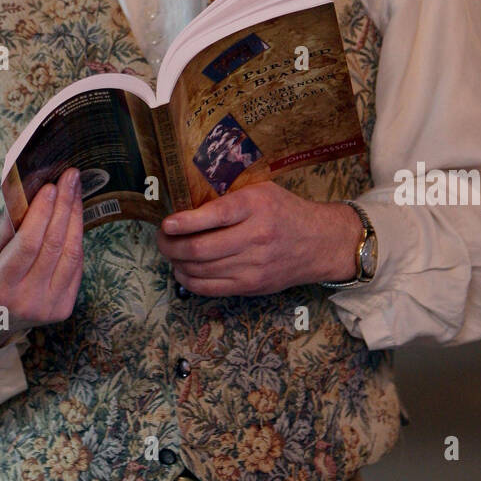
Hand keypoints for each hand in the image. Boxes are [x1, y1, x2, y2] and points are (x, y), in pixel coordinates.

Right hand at [0, 167, 84, 354]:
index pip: (27, 245)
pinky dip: (77, 239)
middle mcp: (26, 301)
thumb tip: (19, 198)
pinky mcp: (61, 309)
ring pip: (71, 255)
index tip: (50, 186)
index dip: (42, 213)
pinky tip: (73, 217)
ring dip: (76, 218)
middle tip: (70, 177)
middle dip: (65, 206)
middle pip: (53, 246)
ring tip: (75, 191)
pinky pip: (76, 267)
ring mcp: (47, 308)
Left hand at [156, 183, 361, 296]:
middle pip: (201, 249)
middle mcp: (255, 237)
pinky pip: (211, 288)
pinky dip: (189, 280)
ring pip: (201, 271)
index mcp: (256, 207)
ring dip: (176, 262)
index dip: (184, 222)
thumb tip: (185, 207)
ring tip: (170, 252)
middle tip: (161, 238)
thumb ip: (229, 197)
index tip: (166, 223)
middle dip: (170, 245)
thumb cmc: (284, 211)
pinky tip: (183, 270)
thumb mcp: (261, 191)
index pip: (215, 216)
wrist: (320, 243)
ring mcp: (253, 267)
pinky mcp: (252, 286)